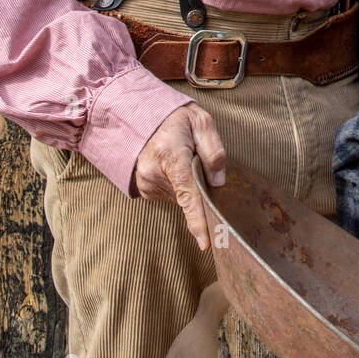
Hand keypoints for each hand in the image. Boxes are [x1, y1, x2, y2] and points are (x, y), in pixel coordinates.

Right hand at [133, 103, 227, 250]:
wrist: (140, 115)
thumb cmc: (176, 118)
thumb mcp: (202, 122)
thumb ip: (214, 151)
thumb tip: (219, 182)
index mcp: (171, 155)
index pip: (188, 194)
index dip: (198, 220)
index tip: (205, 242)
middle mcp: (153, 172)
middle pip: (188, 197)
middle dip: (200, 188)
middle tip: (198, 160)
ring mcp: (145, 182)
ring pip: (179, 197)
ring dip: (188, 185)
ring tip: (183, 158)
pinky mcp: (143, 188)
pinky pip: (170, 195)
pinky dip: (177, 185)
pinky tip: (173, 167)